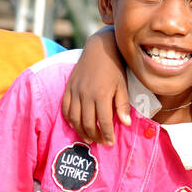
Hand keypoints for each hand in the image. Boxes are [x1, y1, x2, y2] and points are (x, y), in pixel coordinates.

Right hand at [60, 30, 129, 145]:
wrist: (99, 49)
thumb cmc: (114, 68)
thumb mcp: (122, 86)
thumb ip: (122, 106)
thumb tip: (126, 124)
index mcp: (101, 95)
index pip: (103, 122)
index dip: (107, 135)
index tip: (110, 143)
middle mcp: (86, 94)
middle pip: (88, 123)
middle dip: (95, 136)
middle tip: (101, 142)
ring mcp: (75, 91)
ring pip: (74, 118)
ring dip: (81, 131)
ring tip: (89, 138)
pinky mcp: (68, 88)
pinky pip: (65, 108)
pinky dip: (70, 119)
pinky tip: (76, 125)